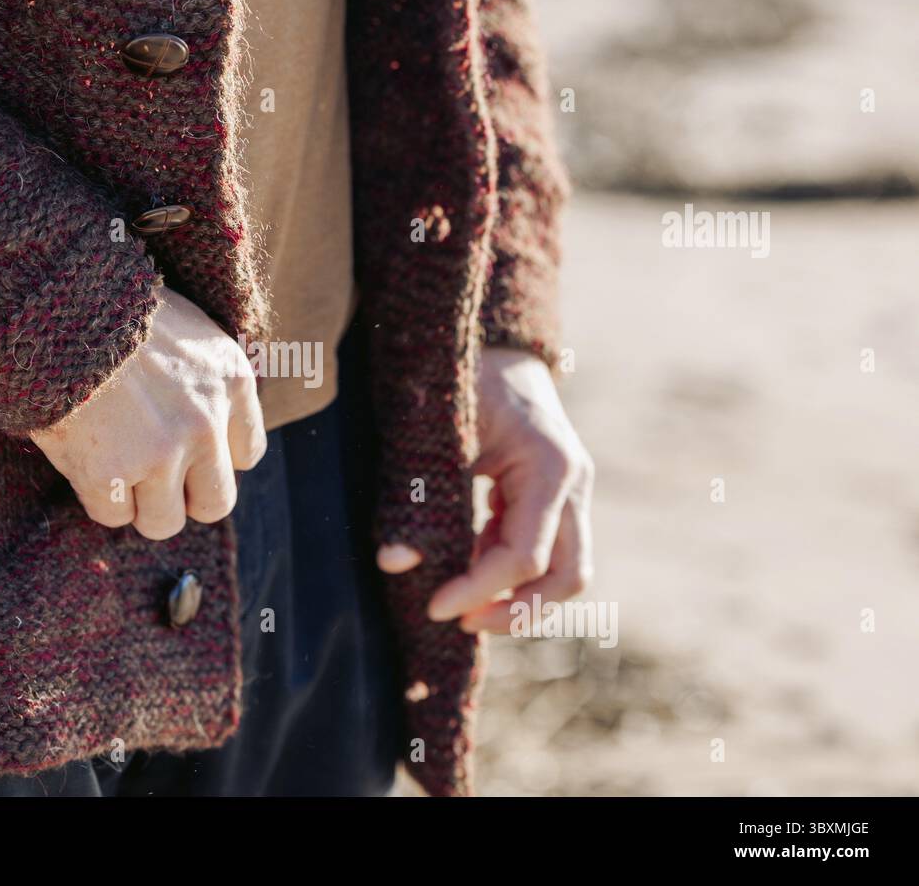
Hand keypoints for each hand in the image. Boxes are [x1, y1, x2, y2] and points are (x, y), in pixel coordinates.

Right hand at [30, 286, 266, 539]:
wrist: (55, 303)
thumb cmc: (114, 312)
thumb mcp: (187, 330)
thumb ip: (206, 381)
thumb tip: (210, 434)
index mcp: (230, 380)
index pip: (246, 455)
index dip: (212, 458)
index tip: (185, 448)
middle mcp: (204, 423)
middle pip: (214, 503)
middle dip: (182, 496)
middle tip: (150, 473)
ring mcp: (158, 452)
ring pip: (163, 521)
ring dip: (138, 503)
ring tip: (114, 466)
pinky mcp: (107, 472)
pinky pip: (112, 516)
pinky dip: (97, 497)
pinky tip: (85, 459)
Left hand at [376, 347, 594, 632]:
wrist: (489, 343)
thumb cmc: (460, 378)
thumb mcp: (434, 434)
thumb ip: (414, 498)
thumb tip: (393, 563)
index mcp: (551, 466)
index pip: (526, 556)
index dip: (480, 589)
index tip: (435, 606)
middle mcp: (573, 483)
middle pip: (567, 578)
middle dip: (516, 611)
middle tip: (459, 622)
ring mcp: (571, 490)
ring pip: (565, 572)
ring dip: (518, 598)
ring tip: (462, 603)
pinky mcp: (553, 496)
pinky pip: (545, 550)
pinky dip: (508, 569)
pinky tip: (465, 564)